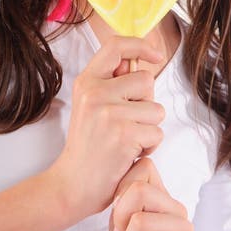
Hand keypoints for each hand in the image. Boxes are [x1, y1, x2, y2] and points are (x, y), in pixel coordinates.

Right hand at [52, 37, 165, 220]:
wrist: (73, 184)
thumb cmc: (88, 146)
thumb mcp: (90, 105)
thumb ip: (112, 83)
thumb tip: (140, 61)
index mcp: (87, 81)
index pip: (116, 46)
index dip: (141, 45)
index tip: (156, 55)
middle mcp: (95, 92)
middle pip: (146, 80)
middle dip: (146, 102)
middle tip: (126, 122)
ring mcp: (109, 112)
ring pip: (156, 108)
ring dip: (149, 127)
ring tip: (127, 140)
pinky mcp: (125, 134)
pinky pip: (157, 132)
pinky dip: (150, 146)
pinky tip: (130, 153)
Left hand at [107, 156, 197, 230]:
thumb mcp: (119, 226)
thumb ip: (123, 200)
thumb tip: (125, 170)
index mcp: (161, 198)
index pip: (145, 166)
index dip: (122, 189)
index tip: (118, 217)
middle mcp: (176, 209)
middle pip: (141, 189)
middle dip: (120, 217)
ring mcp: (185, 228)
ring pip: (143, 219)